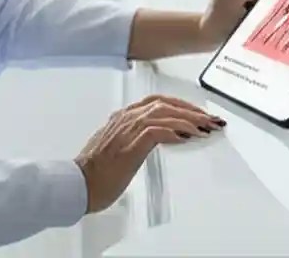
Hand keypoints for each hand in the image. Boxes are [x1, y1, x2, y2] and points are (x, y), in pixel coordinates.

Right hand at [74, 94, 224, 213]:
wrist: (77, 185)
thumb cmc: (94, 173)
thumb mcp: (116, 149)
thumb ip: (132, 139)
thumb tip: (154, 139)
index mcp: (122, 118)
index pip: (157, 102)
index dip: (181, 106)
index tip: (198, 114)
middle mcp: (125, 118)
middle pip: (165, 104)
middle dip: (191, 110)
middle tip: (211, 120)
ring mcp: (126, 130)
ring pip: (164, 113)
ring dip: (190, 119)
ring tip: (207, 127)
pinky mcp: (129, 145)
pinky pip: (157, 130)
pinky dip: (175, 130)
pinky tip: (188, 136)